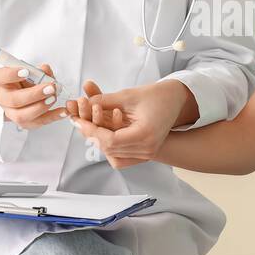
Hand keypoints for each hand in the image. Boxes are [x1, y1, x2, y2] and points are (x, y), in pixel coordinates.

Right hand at [0, 62, 68, 130]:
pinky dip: (52, 117)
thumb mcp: (33, 71)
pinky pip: (37, 122)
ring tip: (54, 98)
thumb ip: (39, 70)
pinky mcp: (25, 123)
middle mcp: (3, 98)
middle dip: (33, 94)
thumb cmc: (28, 80)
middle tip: (50, 88)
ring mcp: (12, 113)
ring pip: (21, 116)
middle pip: (12, 100)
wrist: (30, 93)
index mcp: (1, 81)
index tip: (26, 71)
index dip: (9, 75)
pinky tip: (63, 111)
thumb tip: (45, 69)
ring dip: (40, 107)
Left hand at [68, 80, 188, 169]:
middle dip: (92, 135)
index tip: (79, 120)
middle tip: (79, 121)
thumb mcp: (127, 95)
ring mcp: (148, 154)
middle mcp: (148, 149)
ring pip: (114, 155)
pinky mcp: (146, 154)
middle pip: (110, 149)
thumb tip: (81, 104)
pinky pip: (122, 158)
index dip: (92, 131)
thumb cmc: (155, 95)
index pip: (110, 141)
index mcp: (145, 134)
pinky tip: (104, 135)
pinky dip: (111, 149)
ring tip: (90, 127)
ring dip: (100, 142)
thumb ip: (103, 101)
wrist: (175, 101)